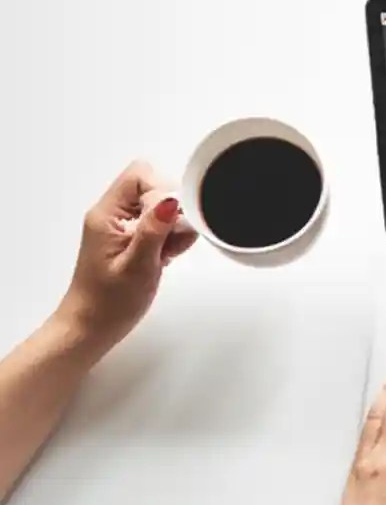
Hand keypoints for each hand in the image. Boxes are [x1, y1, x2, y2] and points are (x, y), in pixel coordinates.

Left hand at [56, 161, 195, 349]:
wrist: (92, 328)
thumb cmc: (109, 303)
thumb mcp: (137, 266)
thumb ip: (155, 230)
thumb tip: (171, 200)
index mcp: (106, 215)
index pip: (139, 176)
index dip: (162, 191)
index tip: (171, 219)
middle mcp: (113, 215)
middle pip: (153, 188)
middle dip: (173, 211)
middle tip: (171, 241)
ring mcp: (123, 228)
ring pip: (161, 208)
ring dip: (174, 227)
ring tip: (168, 254)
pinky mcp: (134, 240)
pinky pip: (160, 226)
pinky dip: (171, 238)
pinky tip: (167, 258)